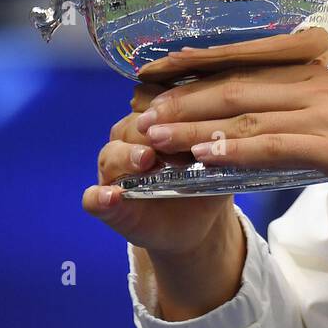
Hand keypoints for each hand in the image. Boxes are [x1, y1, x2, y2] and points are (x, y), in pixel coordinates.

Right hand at [82, 78, 233, 256]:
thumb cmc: (209, 181)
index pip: (158, 103)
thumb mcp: (220, 159)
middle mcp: (131, 140)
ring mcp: (115, 170)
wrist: (199, 223)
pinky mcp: (106, 202)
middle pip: (132, 126)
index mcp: (157, 122)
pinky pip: (92, 197)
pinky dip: (99, 197)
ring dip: (127, 157)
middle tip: (167, 137)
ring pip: (112, 154)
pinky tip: (110, 197)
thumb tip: (235, 128)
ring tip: (145, 161)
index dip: (171, 106)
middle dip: (150, 131)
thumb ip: (221, 142)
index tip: (188, 112)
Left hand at [131, 28, 327, 227]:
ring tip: (155, 135)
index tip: (157, 80)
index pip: (245, 68)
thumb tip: (263, 125)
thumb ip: (304, 117)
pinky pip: (277, 146)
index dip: (198, 73)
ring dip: (196, 125)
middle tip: (142, 110)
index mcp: (317, 77)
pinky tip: (204, 156)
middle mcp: (318, 87)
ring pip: (248, 114)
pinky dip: (237, 149)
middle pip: (237, 87)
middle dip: (184, 98)